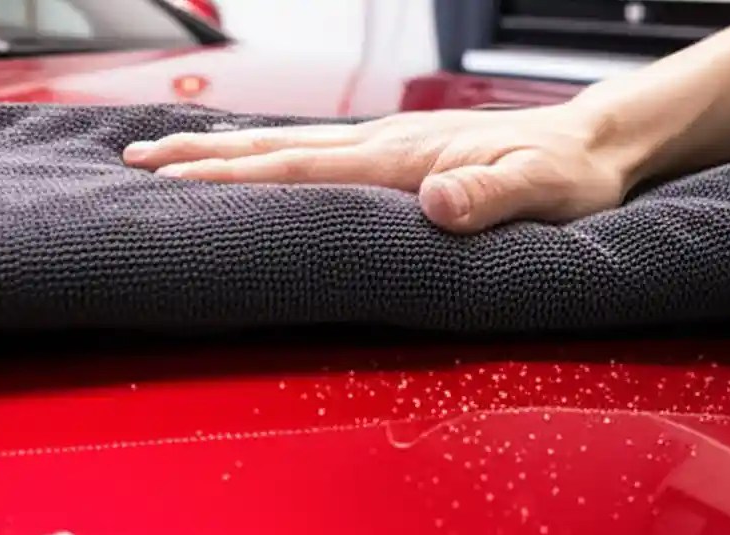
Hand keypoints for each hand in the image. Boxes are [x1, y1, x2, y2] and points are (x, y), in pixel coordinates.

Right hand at [122, 105, 633, 233]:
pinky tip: (250, 161)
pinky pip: (314, 153)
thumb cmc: (572, 174)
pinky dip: (266, 154)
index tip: (169, 182)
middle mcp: (383, 144)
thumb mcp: (546, 191)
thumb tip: (432, 200)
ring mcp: (386, 144)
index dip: (232, 178)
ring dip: (221, 151)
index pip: (300, 169)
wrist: (596, 140)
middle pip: (274, 149)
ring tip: (163, 154)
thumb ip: (492, 197)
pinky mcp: (396, 152)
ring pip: (286, 147)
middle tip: (132, 160)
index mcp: (403, 158)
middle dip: (200, 156)